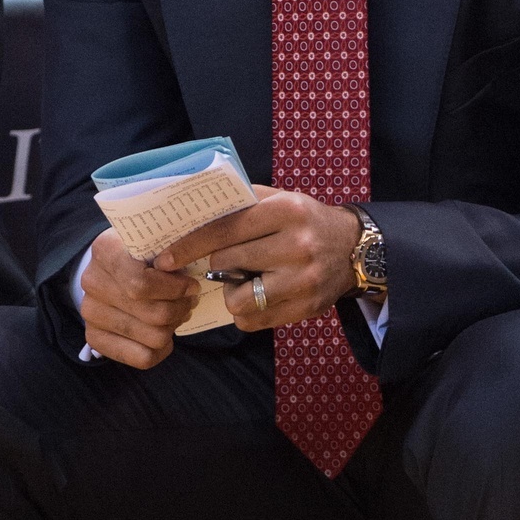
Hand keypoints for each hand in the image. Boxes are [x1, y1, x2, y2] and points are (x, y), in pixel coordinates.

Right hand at [79, 226, 198, 369]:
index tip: (191, 286)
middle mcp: (92, 282)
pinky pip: (142, 358)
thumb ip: (172, 251)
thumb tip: (193, 272)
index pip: (141, 285)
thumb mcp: (156, 240)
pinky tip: (165, 333)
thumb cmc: (142, 252)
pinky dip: (162, 349)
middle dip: (181, 308)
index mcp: (105, 251)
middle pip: (153, 314)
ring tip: (177, 313)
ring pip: (153, 337)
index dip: (175, 289)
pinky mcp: (95, 337)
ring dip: (173, 326)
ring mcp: (91, 313)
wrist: (112, 266)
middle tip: (189, 300)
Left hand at [155, 187, 359, 331]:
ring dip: (232, 292)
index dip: (189, 246)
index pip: (224, 230)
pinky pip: (255, 321)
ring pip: (238, 299)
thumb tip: (191, 215)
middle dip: (215, 264)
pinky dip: (247, 312)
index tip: (164, 259)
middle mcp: (296, 245)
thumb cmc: (305, 220)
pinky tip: (259, 296)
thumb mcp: (279, 199)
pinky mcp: (307, 308)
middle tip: (221, 262)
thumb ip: (241, 203)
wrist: (354, 248)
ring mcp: (303, 280)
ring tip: (244, 281)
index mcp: (285, 211)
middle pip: (226, 263)